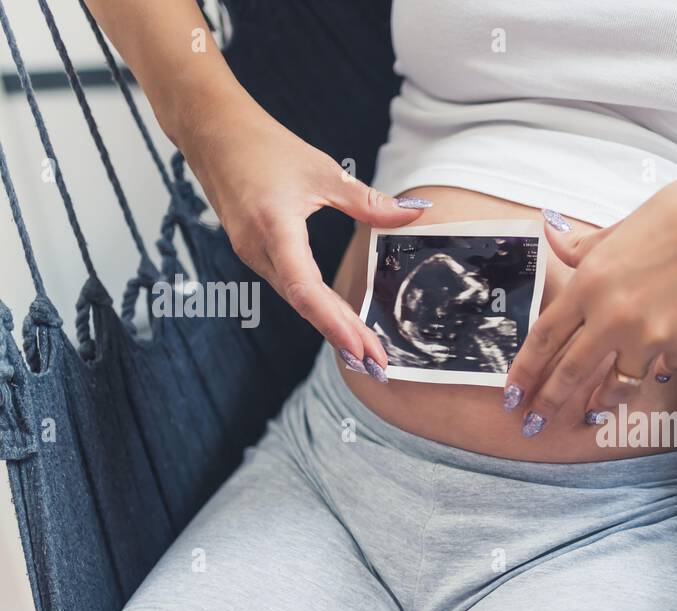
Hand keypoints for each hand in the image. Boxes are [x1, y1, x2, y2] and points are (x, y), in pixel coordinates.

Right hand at [179, 99, 426, 378]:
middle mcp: (257, 249)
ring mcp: (251, 252)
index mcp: (274, 228)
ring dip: (330, 324)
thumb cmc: (264, 145)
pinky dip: (316, 306)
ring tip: (365, 350)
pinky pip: (289, 285)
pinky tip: (339, 318)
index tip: (362, 349)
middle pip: (305, 304)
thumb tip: (415, 215)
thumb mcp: (324, 172)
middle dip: (342, 335)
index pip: (307, 289)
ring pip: (296, 298)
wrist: (211, 130)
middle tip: (377, 365)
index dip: (336, 323)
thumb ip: (369, 202)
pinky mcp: (253, 250)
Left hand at [504, 157, 676, 434]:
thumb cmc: (676, 215)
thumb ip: (582, 245)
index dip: (526, 370)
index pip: (545, 337)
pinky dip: (658, 372)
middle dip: (548, 403)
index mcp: (589, 284)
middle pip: (571, 372)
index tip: (513, 394)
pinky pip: (664, 369)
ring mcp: (650, 336)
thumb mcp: (619, 228)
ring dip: (601, 401)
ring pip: (617, 383)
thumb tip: (551, 233)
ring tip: (592, 412)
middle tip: (534, 423)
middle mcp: (613, 317)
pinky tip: (654, 374)